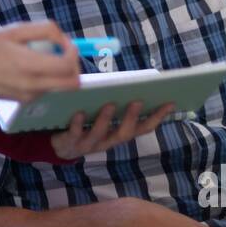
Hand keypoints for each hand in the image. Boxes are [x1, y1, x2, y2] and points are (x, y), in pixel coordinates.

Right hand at [0, 22, 78, 102]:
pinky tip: (36, 69)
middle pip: (71, 83)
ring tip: (48, 60)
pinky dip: (50, 81)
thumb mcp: (17, 30)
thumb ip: (45, 30)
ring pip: (61, 88)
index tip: (66, 45)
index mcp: (31, 65)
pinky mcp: (25, 101)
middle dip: (73, 67)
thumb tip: (64, 40)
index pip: (68, 66)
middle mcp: (33, 85)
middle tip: (64, 55)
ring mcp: (30, 96)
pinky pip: (47, 91)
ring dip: (62, 74)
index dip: (74, 53)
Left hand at [50, 101, 175, 159]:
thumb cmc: (83, 123)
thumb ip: (114, 102)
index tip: (170, 102)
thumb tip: (128, 81)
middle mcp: (106, 142)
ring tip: (110, 104)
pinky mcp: (69, 144)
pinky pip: (74, 134)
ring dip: (106, 120)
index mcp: (117, 133)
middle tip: (138, 101)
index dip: (157, 117)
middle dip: (132, 118)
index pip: (142, 128)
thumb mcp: (100, 113)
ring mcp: (88, 145)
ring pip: (99, 135)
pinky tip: (80, 113)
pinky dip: (77, 124)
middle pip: (123, 134)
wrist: (55, 144)